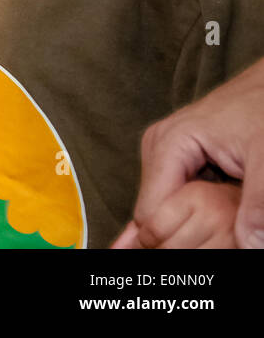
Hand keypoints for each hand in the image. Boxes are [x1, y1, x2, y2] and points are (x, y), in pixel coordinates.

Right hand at [112, 59, 263, 248]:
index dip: (171, 242)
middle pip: (153, 212)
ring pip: (164, 208)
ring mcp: (167, 152)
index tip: (189, 259)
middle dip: (179, 236)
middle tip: (210, 247)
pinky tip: (202, 229)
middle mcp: (159, 147)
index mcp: (168, 144)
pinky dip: (188, 216)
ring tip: (218, 229)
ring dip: (187, 226)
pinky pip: (175, 196)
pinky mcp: (180, 159)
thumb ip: (258, 202)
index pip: (150, 212)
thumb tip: (250, 246)